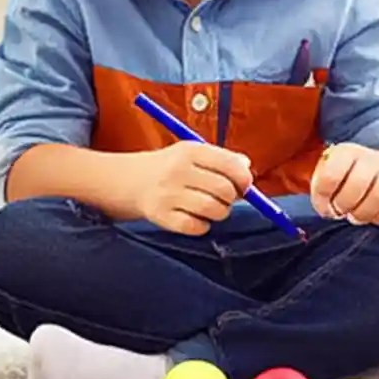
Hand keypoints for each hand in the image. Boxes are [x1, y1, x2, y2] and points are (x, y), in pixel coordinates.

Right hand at [127, 142, 251, 235]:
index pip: (230, 165)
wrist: (131, 180)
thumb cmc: (173, 167)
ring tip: (214, 208)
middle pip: (224, 189)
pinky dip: (203, 225)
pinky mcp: (160, 216)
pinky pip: (196, 227)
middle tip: (228, 198)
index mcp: (191, 151)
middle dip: (233, 197)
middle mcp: (178, 171)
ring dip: (221, 212)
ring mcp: (167, 195)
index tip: (245, 185)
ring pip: (213, 209)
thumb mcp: (195, 153)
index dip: (244, 178)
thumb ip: (224, 158)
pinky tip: (197, 218)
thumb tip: (247, 169)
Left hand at [309, 143, 378, 224]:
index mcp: (346, 153)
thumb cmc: (349, 178)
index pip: (330, 175)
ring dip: (363, 213)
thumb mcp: (330, 174)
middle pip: (357, 183)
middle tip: (341, 211)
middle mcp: (369, 159)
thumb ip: (322, 191)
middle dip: (344, 204)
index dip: (323, 197)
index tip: (325, 205)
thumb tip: (326, 209)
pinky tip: (372, 215)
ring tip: (355, 215)